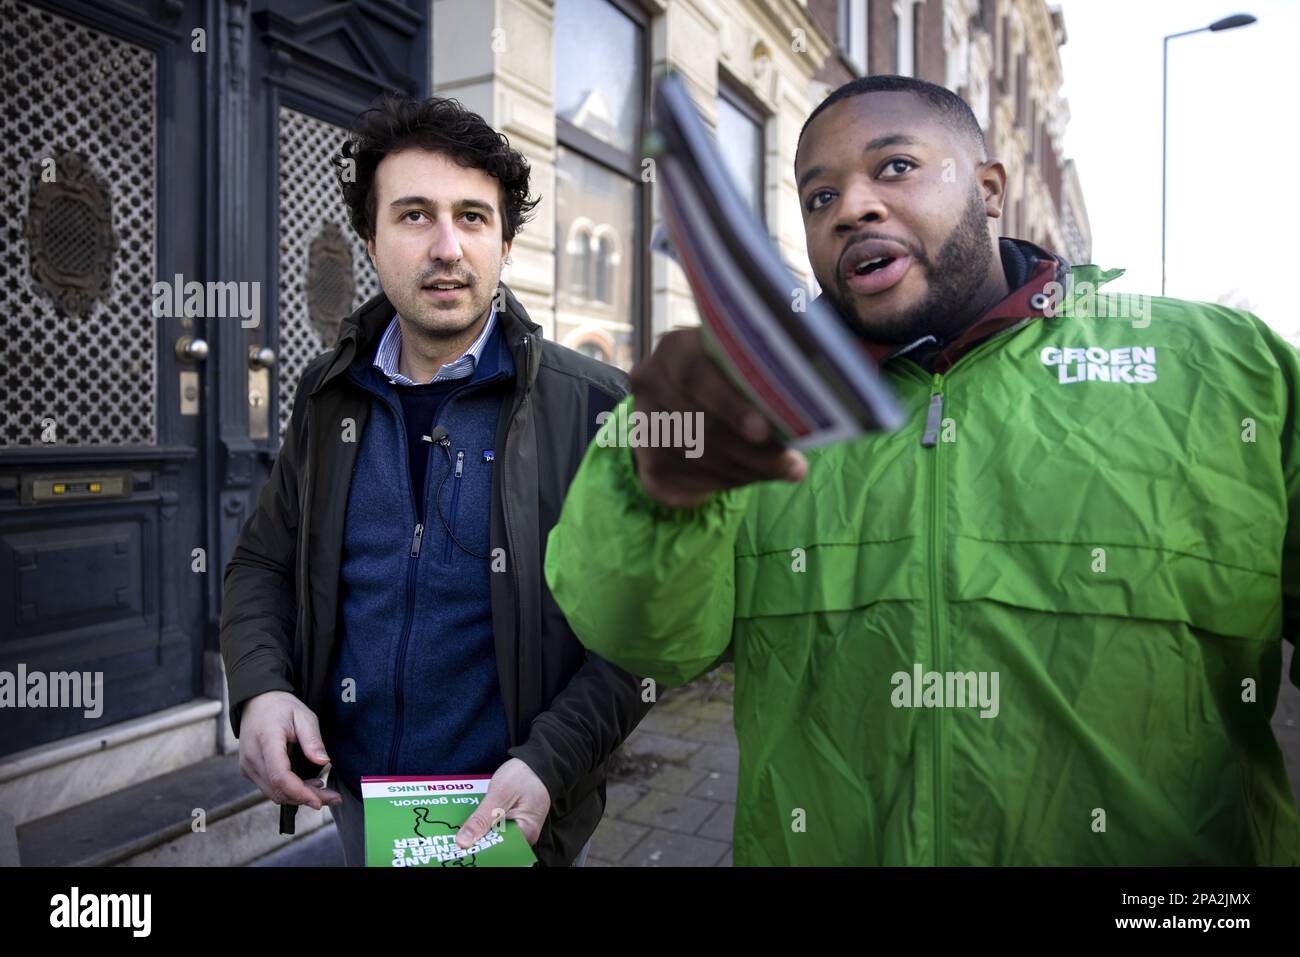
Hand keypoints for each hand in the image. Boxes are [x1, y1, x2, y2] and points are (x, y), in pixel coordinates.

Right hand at [236, 690, 342, 810]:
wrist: (257, 701)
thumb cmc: (282, 707)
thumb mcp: (303, 716)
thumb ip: (312, 739)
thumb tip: (324, 762)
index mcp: (266, 741)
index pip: (280, 776)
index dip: (300, 792)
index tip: (319, 801)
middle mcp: (252, 758)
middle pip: (278, 790)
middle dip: (306, 798)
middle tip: (332, 797)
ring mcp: (247, 766)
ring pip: (274, 793)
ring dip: (299, 797)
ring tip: (323, 791)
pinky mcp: (248, 771)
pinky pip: (269, 788)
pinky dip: (288, 792)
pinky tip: (306, 786)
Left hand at [455, 757, 551, 848]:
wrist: (536, 761)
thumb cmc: (524, 774)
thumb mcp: (499, 794)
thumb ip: (482, 819)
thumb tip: (463, 842)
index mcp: (525, 832)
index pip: (498, 850)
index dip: (479, 849)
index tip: (461, 844)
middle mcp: (525, 836)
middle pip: (496, 846)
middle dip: (478, 841)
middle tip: (460, 835)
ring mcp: (520, 830)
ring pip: (495, 838)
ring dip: (480, 833)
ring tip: (464, 829)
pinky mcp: (514, 822)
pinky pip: (497, 829)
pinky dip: (485, 825)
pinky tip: (474, 822)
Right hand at [627, 328, 806, 507]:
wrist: (688, 395)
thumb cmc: (730, 374)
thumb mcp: (741, 363)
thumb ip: (759, 382)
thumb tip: (801, 423)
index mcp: (675, 348)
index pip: (696, 376)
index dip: (730, 407)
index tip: (763, 432)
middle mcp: (649, 381)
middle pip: (699, 427)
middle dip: (751, 454)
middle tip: (790, 466)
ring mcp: (642, 422)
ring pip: (695, 460)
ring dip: (742, 473)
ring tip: (775, 471)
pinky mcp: (644, 459)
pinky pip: (683, 483)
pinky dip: (719, 485)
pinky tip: (746, 478)